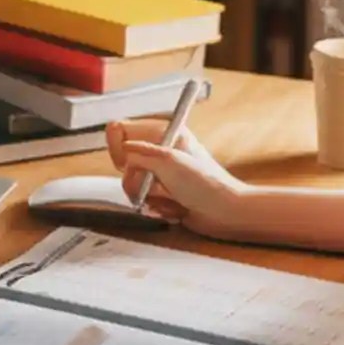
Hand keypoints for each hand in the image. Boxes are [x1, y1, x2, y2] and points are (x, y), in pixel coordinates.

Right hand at [106, 119, 245, 235]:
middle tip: (154, 185)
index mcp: (163, 134)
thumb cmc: (206, 183)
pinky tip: (174, 209)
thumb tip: (123, 148)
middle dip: (136, 181)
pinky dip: (156, 208)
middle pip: (124, 163)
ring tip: (170, 199)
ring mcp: (160, 174)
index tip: (125, 163)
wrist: (225, 212)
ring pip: (132, 185)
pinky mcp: (163, 194)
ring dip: (149, 197)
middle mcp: (159, 152)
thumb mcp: (169, 162)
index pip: (122, 131)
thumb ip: (140, 153)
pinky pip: (144, 201)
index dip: (118, 148)